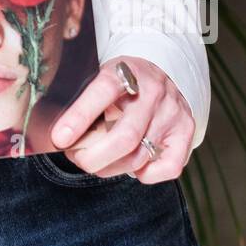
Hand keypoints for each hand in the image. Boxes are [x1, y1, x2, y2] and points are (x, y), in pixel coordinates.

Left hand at [49, 57, 194, 182]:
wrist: (161, 70)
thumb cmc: (122, 81)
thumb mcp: (102, 76)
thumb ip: (86, 101)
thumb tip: (59, 137)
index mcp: (127, 72)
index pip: (102, 93)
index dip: (79, 118)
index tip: (59, 139)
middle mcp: (154, 92)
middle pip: (125, 136)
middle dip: (93, 157)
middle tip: (77, 158)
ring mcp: (173, 112)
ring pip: (141, 156)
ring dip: (111, 168)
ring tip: (95, 162)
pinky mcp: (186, 131)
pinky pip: (168, 167)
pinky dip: (145, 174)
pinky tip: (131, 165)